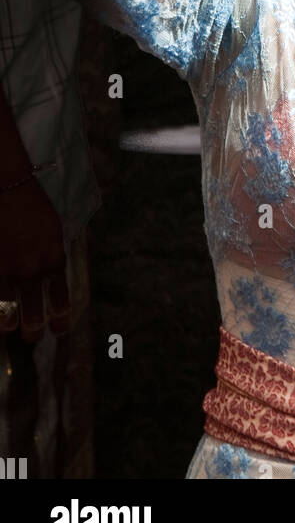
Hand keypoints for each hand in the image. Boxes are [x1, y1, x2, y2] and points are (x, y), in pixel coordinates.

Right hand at [0, 179, 70, 341]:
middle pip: (34, 311)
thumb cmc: (30, 203)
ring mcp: (7, 271)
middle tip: (32, 337)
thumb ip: (51, 255)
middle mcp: (31, 270)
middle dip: (33, 329)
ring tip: (8, 329)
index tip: (59, 329)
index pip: (60, 297)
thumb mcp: (52, 229)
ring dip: (8, 324)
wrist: (7, 186)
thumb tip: (50, 276)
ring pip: (7, 312)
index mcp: (53, 258)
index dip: (60, 316)